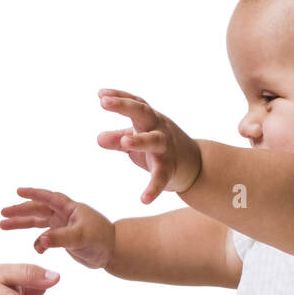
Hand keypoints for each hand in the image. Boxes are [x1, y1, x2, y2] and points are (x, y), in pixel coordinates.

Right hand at [0, 187, 115, 269]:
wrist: (113, 252)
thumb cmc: (101, 240)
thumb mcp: (81, 238)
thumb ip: (59, 238)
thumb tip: (39, 242)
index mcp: (70, 208)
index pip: (48, 197)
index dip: (33, 194)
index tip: (17, 191)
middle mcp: (64, 214)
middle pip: (38, 209)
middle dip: (20, 210)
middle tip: (3, 213)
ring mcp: (62, 225)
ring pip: (37, 221)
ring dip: (21, 223)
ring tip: (2, 225)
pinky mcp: (62, 237)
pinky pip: (44, 236)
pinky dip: (37, 241)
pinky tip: (36, 248)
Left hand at [97, 88, 201, 202]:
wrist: (195, 164)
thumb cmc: (158, 147)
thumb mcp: (137, 140)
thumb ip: (118, 138)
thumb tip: (98, 138)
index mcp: (149, 120)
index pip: (134, 103)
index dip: (118, 97)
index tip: (100, 94)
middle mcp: (158, 129)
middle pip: (143, 113)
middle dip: (124, 106)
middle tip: (104, 103)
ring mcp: (165, 148)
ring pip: (153, 141)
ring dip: (139, 140)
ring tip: (125, 142)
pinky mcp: (170, 168)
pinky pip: (161, 177)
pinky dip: (153, 188)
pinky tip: (144, 200)